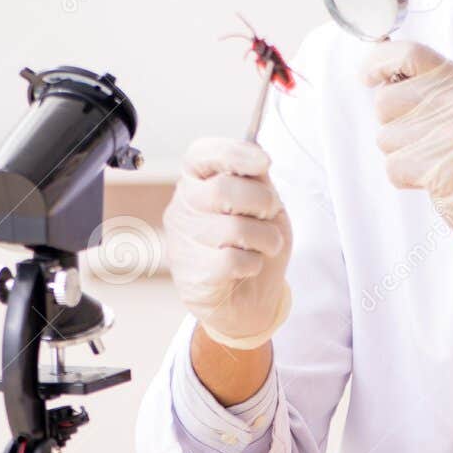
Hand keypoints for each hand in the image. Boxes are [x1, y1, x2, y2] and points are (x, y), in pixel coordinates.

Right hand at [164, 137, 292, 348]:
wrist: (249, 299)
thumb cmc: (253, 244)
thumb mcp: (262, 203)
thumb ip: (257, 180)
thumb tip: (258, 158)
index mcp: (196, 182)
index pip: (201, 154)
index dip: (234, 153)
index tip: (264, 162)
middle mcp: (183, 207)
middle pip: (223, 189)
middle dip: (262, 201)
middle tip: (269, 215)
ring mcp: (184, 242)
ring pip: (234, 228)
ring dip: (265, 238)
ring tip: (265, 245)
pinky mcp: (193, 275)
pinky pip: (233, 260)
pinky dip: (253, 263)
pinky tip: (248, 266)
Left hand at [362, 41, 452, 259]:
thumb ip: (422, 88)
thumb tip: (378, 75)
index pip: (409, 53)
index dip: (378, 60)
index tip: (367, 76)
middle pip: (384, 101)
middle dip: (390, 125)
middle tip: (421, 139)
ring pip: (386, 138)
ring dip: (399, 154)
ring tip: (431, 160)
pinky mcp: (445, 166)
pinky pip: (393, 167)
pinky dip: (404, 178)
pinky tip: (431, 179)